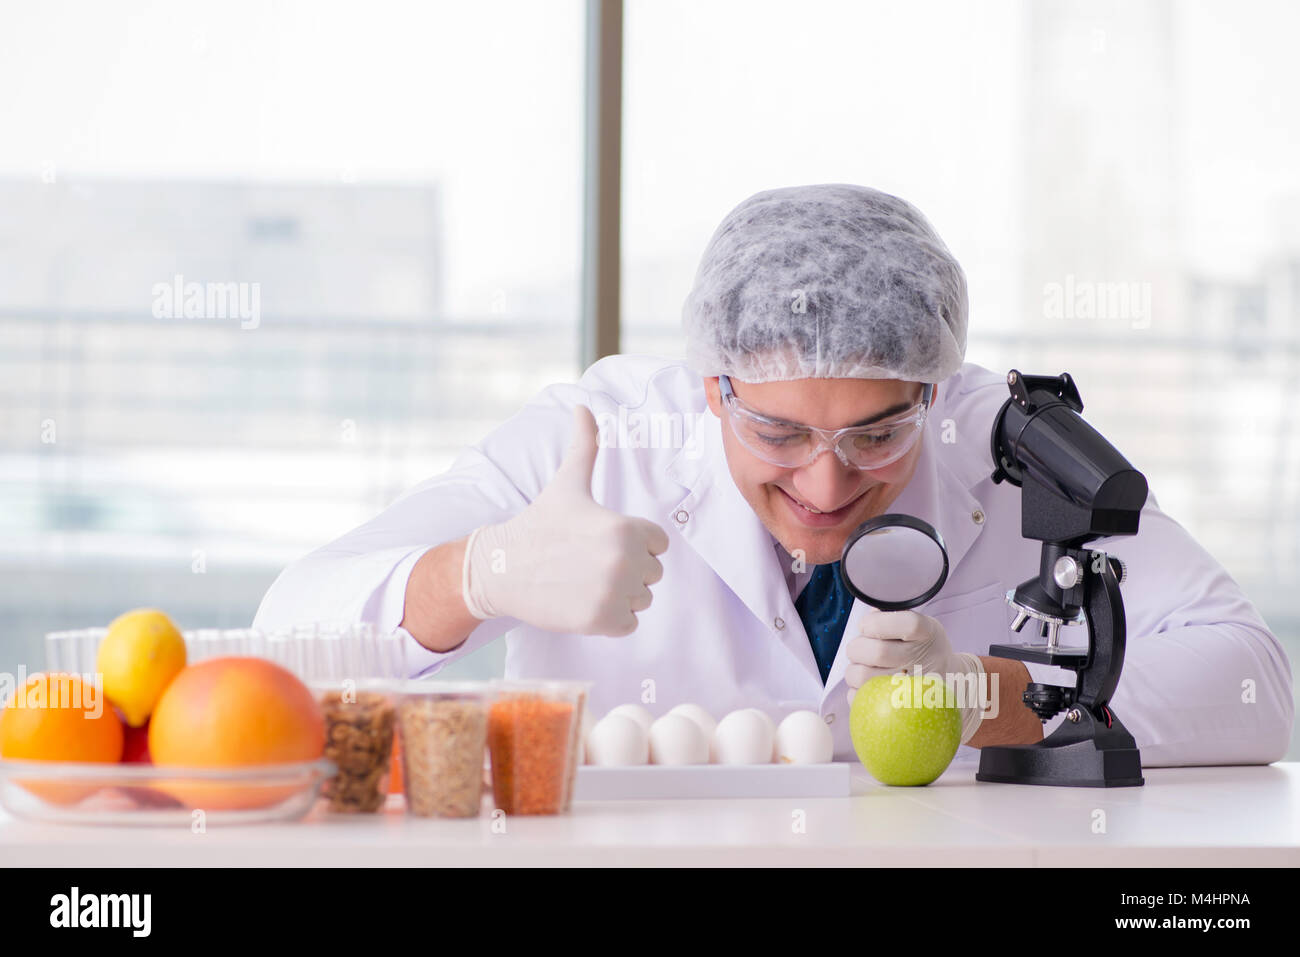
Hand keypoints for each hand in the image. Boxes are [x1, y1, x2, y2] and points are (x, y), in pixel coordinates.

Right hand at [461, 404, 669, 635]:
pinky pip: (628, 624)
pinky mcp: (601, 621)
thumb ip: (585, 445)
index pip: (658, 544)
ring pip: (642, 600)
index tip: (601, 540)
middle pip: (652, 574)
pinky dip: (611, 619)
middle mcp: (624, 561)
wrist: (502, 568)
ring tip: (585, 581)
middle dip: (627, 570)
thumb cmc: (539, 524)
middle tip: (589, 562)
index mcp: (625, 528)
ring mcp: (613, 593)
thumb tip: (583, 406)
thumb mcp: (567, 483)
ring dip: (620, 595)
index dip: (634, 543)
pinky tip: (584, 602)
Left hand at [844, 610, 985, 743]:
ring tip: (862, 667)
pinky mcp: (898, 709)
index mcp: (928, 634)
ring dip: (853, 670)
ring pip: (863, 677)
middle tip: (859, 649)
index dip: (876, 622)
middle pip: (878, 652)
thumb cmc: (925, 649)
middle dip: (857, 648)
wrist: (951, 683)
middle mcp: (924, 661)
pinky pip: (861, 700)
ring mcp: (913, 689)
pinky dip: (857, 692)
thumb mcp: (921, 625)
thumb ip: (893, 617)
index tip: (867, 626)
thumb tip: (867, 618)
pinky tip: (868, 686)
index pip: (906, 624)